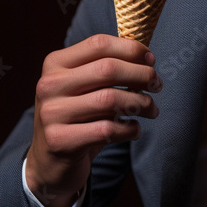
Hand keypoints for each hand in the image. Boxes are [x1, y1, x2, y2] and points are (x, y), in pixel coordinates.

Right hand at [24, 34, 161, 206]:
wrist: (49, 162)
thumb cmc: (77, 117)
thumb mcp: (84, 87)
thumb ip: (107, 69)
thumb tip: (146, 57)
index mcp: (55, 64)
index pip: (98, 44)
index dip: (131, 49)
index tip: (151, 60)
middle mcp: (50, 85)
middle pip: (107, 69)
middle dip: (141, 75)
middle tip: (157, 85)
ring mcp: (52, 113)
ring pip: (110, 99)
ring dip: (140, 103)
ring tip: (151, 109)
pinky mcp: (60, 141)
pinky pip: (107, 130)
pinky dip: (129, 129)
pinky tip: (133, 128)